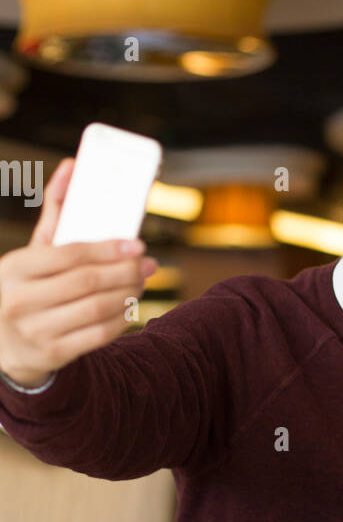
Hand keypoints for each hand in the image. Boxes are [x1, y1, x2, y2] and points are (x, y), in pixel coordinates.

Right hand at [0, 159, 156, 387]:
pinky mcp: (51, 355)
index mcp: (12, 268)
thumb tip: (72, 165)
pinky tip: (130, 307)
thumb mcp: (33, 252)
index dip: (109, 249)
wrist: (4, 344)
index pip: (69, 254)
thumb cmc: (27, 286)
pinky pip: (97, 336)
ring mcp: (33, 331)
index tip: (138, 244)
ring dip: (128, 294)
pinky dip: (120, 320)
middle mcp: (18, 300)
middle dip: (125, 271)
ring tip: (141, 282)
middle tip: (149, 264)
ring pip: (96, 309)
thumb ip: (55, 212)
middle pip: (87, 282)